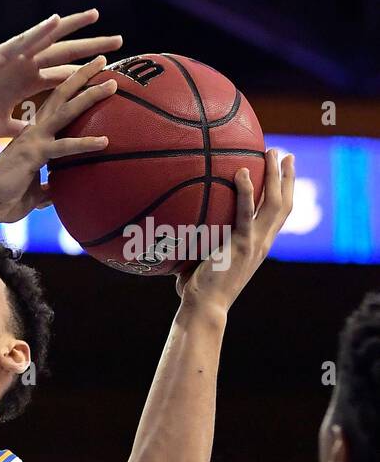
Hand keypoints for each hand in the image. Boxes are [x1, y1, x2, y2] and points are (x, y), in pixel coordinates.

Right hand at [0, 9, 120, 138]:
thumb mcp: (0, 125)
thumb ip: (20, 125)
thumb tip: (33, 133)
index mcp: (24, 83)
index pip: (61, 75)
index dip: (84, 73)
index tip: (108, 73)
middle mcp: (22, 67)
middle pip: (64, 54)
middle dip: (90, 49)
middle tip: (118, 42)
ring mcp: (12, 60)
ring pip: (49, 41)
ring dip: (72, 29)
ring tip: (96, 17)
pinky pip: (24, 41)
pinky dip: (41, 30)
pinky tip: (58, 20)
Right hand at [0, 55, 116, 223]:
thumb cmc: (1, 199)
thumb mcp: (31, 192)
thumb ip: (46, 189)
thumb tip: (57, 196)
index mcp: (31, 135)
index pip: (55, 105)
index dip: (72, 90)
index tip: (92, 77)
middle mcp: (32, 131)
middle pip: (61, 95)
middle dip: (82, 75)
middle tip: (103, 60)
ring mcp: (32, 139)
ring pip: (65, 110)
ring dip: (89, 95)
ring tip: (112, 83)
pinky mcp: (33, 154)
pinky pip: (63, 146)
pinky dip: (84, 143)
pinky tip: (105, 141)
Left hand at [175, 149, 294, 312]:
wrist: (204, 308)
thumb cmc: (197, 291)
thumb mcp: (202, 263)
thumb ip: (199, 245)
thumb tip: (174, 231)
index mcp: (258, 247)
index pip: (277, 216)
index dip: (284, 194)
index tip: (283, 174)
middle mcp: (262, 243)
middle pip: (284, 204)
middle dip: (287, 178)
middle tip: (284, 155)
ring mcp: (255, 243)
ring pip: (275, 203)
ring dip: (275, 176)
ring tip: (271, 152)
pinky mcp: (242, 245)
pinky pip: (246, 211)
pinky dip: (247, 190)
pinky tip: (242, 171)